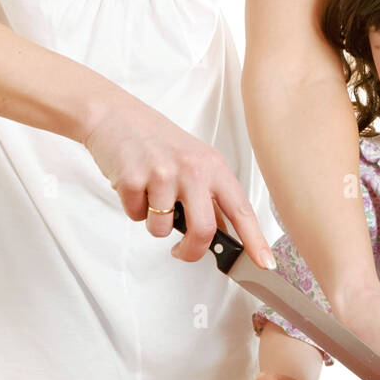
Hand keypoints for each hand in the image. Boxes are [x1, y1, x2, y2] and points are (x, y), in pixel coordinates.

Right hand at [81, 94, 275, 267]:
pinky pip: (135, 217)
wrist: (115, 116)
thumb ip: (208, 194)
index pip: (240, 209)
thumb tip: (224, 232)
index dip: (254, 239)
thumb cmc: (156, 140)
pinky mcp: (133, 179)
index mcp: (213, 166)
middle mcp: (192, 169)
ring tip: (149, 194)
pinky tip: (134, 184)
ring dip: (154, 222)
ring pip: (162, 229)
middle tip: (182, 251)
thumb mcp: (194, 160)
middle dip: (191, 251)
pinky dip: (133, 208)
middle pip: (203, 230)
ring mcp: (163, 174)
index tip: (264, 263)